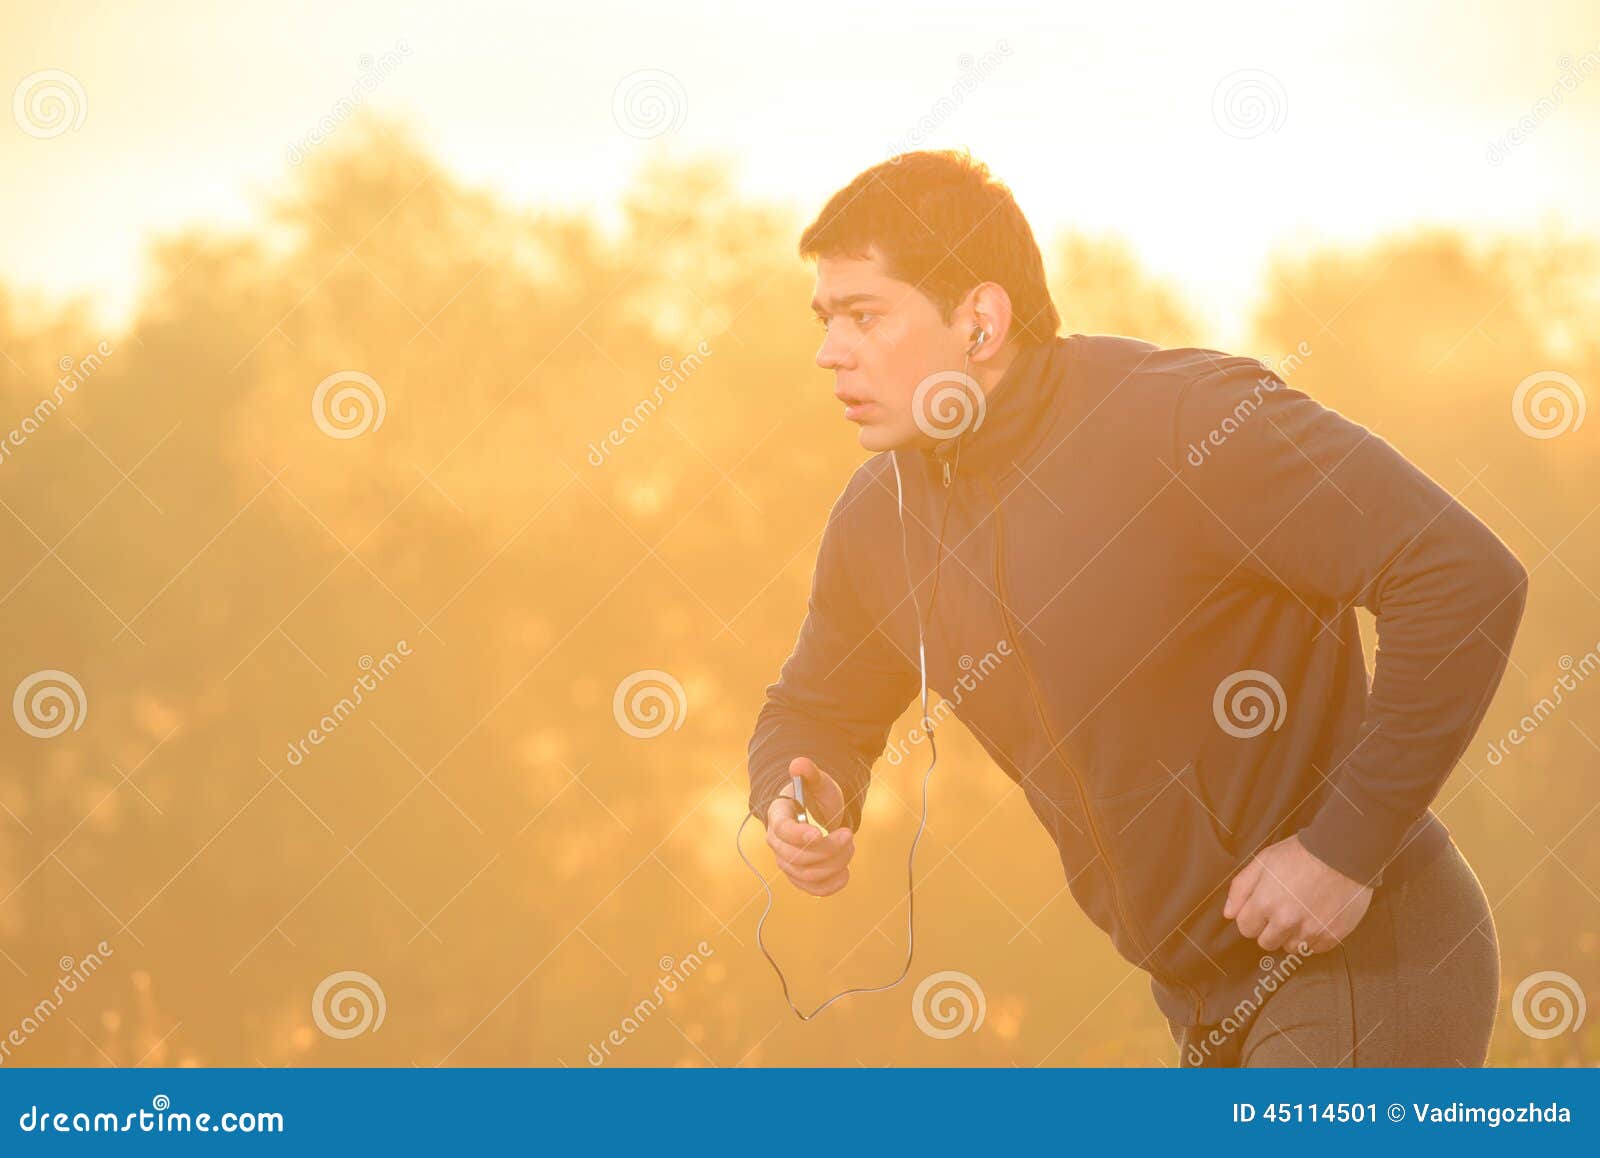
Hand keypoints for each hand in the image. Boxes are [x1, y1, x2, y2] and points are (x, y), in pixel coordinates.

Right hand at [763, 756, 854, 896]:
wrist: (815, 814)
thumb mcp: (817, 782)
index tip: (820, 833)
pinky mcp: (800, 878)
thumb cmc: (813, 796)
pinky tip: (845, 873)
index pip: (783, 830)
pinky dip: (831, 886)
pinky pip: (813, 890)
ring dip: (835, 864)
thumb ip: (809, 773)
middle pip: (797, 856)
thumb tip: (798, 764)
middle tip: (848, 834)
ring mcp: (787, 863)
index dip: (800, 835)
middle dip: (828, 849)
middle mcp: (777, 843)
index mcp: (777, 816)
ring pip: (808, 875)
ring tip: (849, 846)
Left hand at [1223, 833, 1372, 953]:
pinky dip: (1314, 937)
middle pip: (1266, 942)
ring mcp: (1310, 931)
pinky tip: (1317, 917)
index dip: (1252, 917)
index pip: (1246, 928)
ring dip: (1292, 935)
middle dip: (1270, 929)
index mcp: (1265, 903)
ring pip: (1290, 947)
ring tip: (1302, 912)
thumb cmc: (1301, 853)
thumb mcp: (1263, 861)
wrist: (1342, 853)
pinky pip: (1314, 949)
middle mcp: (1285, 922)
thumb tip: (1229, 913)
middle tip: (1283, 910)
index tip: (1262, 909)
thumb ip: (1241, 888)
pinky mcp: (1331, 936)